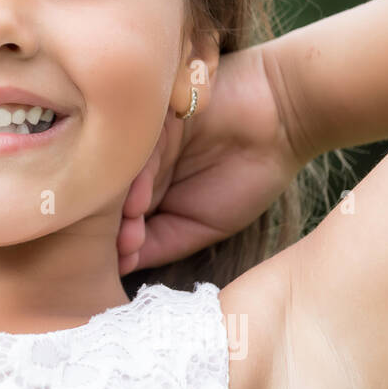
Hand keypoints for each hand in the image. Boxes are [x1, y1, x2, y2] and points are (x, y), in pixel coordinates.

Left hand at [117, 44, 305, 275]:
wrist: (278, 121)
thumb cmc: (247, 176)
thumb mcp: (202, 226)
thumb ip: (161, 244)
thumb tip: (120, 267)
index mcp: (148, 193)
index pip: (117, 222)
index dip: (114, 246)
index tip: (117, 267)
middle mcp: (138, 170)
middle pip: (109, 203)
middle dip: (109, 231)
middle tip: (120, 252)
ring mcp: (140, 146)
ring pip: (116, 183)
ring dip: (118, 211)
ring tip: (130, 232)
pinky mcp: (149, 123)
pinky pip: (133, 156)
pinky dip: (133, 184)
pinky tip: (138, 205)